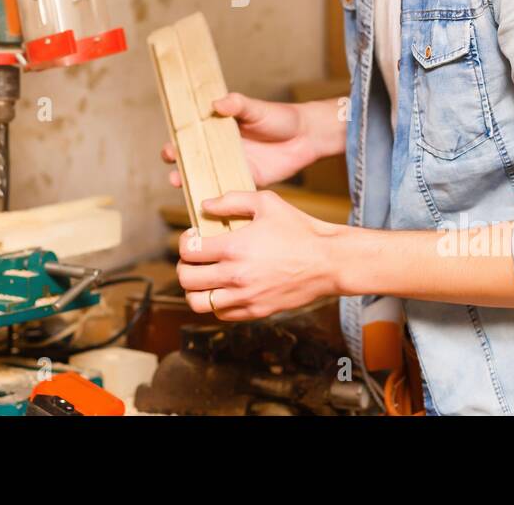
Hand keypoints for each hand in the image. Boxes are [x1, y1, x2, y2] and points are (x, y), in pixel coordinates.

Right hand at [160, 93, 318, 188]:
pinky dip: (216, 198)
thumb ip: (238, 105)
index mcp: (219, 129)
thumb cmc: (279, 118)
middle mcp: (221, 149)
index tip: (171, 148)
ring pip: (206, 177)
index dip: (178, 142)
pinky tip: (206, 203)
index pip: (192, 136)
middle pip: (193, 159)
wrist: (306, 137)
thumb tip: (217, 103)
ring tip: (181, 184)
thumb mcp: (257, 109)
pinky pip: (228, 192)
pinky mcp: (247, 180)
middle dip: (179, 164)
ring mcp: (232, 166)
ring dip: (192, 182)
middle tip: (174, 168)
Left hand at [176, 190, 339, 320]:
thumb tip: (205, 205)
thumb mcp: (266, 202)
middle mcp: (235, 276)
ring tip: (202, 278)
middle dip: (185, 264)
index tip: (193, 238)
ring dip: (194, 289)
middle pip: (186, 278)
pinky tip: (224, 288)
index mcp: (234, 248)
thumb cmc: (299, 229)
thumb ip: (232, 200)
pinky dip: (215, 303)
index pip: (188, 250)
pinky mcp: (256, 311)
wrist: (328, 261)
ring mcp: (245, 297)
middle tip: (194, 258)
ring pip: (198, 302)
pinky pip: (221, 314)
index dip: (185, 242)